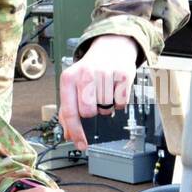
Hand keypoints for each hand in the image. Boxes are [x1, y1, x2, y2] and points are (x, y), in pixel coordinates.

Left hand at [59, 34, 138, 149]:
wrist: (110, 47)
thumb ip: (68, 110)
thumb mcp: (73, 85)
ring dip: (106, 106)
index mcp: (69, 78)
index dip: (76, 132)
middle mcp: (85, 74)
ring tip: (104, 93)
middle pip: (88, 112)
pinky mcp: (123, 75)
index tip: (81, 144)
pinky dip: (119, 102)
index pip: (70, 112)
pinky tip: (115, 90)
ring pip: (106, 108)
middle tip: (94, 103)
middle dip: (92, 113)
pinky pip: (121, 102)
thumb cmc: (90, 70)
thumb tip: (68, 134)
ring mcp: (105, 73)